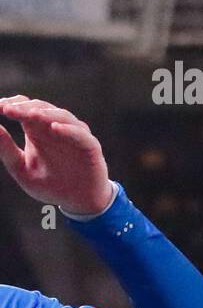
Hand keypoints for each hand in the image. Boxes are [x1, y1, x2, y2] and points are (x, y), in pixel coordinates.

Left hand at [0, 96, 113, 215]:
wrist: (78, 202)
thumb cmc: (50, 185)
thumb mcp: (21, 170)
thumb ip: (7, 150)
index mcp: (37, 131)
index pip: (25, 109)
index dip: (12, 105)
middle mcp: (55, 129)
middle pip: (41, 109)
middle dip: (24, 108)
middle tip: (8, 109)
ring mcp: (74, 136)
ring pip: (62, 116)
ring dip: (46, 114)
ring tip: (30, 114)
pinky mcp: (90, 147)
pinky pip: (80, 134)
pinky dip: (69, 130)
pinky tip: (55, 128)